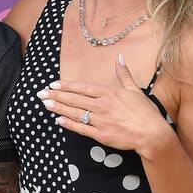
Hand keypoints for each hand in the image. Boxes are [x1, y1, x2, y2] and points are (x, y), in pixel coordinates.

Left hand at [37, 53, 172, 157]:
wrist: (152, 134)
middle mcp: (102, 105)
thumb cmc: (145, 112)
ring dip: (59, 107)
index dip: (67, 85)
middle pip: (75, 99)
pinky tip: (58, 119)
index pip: (83, 88)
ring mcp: (100, 121)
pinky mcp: (101, 135)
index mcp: (109, 93)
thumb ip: (124, 74)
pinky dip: (68, 124)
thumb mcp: (135, 90)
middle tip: (41, 93)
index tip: (54, 83)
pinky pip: (81, 128)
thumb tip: (119, 57)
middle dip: (56, 95)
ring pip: (75, 112)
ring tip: (45, 103)